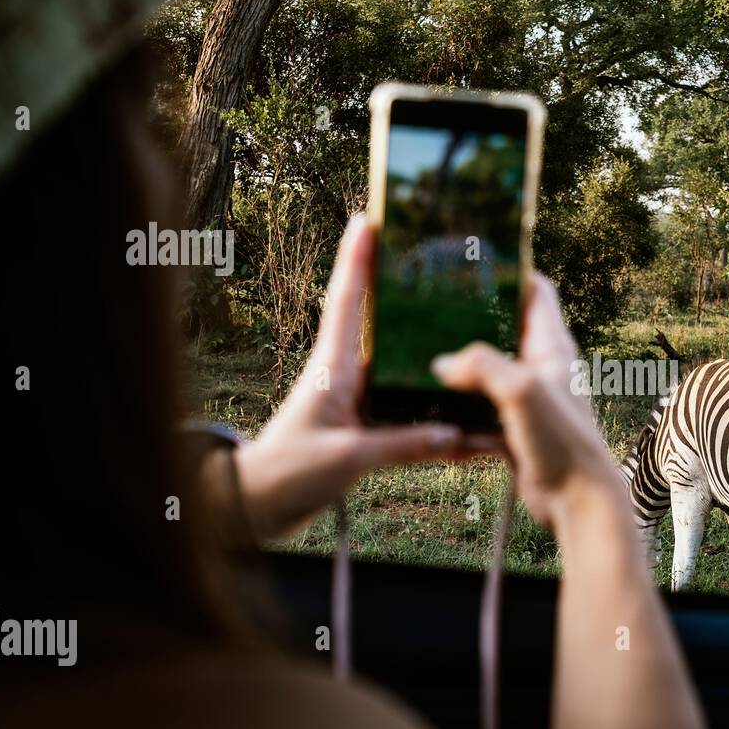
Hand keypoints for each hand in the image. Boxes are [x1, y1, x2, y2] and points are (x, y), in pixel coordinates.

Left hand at [234, 213, 472, 539]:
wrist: (259, 510)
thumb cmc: (287, 473)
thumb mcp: (346, 457)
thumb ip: (402, 445)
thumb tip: (457, 435)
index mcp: (333, 368)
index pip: (347, 300)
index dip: (357, 258)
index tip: (368, 217)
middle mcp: (347, 377)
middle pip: (381, 325)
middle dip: (404, 294)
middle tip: (437, 264)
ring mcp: (357, 403)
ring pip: (402, 371)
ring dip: (431, 357)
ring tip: (469, 335)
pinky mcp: (365, 431)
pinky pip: (409, 416)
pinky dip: (436, 418)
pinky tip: (466, 424)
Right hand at [430, 273, 622, 528]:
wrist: (579, 503)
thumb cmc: (564, 442)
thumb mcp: (522, 391)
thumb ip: (482, 366)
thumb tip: (442, 364)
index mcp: (552, 347)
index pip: (535, 292)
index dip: (510, 271)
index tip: (473, 260)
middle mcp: (541, 369)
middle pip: (502, 333)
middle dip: (468, 324)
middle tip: (427, 312)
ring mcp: (527, 402)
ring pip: (484, 379)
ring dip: (457, 379)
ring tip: (417, 368)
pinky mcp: (514, 434)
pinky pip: (477, 421)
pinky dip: (459, 427)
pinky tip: (436, 433)